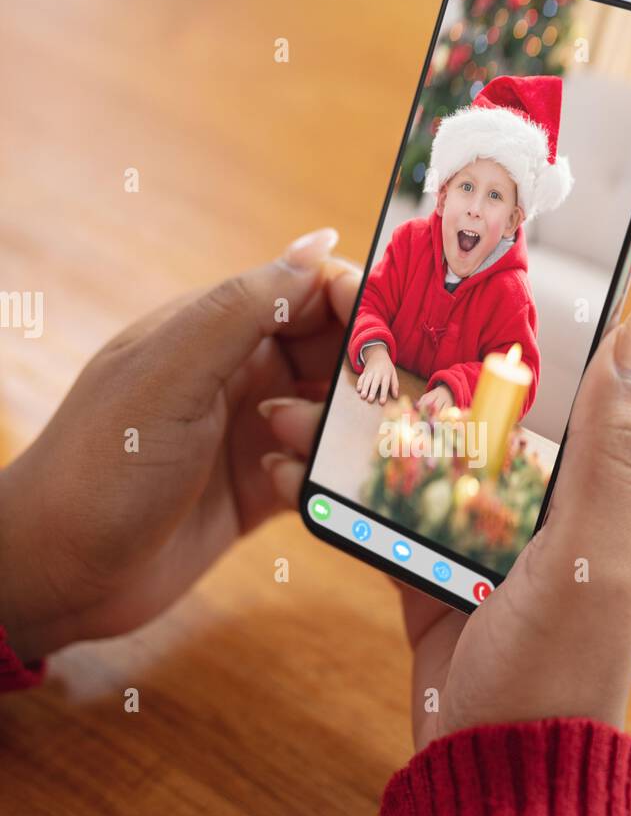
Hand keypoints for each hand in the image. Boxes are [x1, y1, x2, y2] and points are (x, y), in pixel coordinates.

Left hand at [0, 229, 359, 659]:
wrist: (60, 573)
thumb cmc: (102, 465)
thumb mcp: (172, 375)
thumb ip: (244, 309)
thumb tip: (318, 242)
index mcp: (214, 329)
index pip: (309, 290)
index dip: (356, 305)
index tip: (384, 340)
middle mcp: (237, 373)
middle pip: (333, 353)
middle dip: (358, 376)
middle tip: (369, 406)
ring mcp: (249, 431)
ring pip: (332, 414)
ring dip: (331, 432)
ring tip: (285, 448)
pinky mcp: (259, 489)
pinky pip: (317, 470)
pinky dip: (315, 478)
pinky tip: (280, 489)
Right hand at [261, 302, 630, 752]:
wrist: (494, 782)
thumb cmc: (559, 668)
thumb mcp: (593, 552)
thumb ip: (610, 446)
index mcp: (586, 494)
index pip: (555, 388)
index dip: (516, 329)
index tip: (463, 268)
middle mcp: (534, 513)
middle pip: (475, 418)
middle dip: (418, 372)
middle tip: (357, 319)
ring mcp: (475, 548)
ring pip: (418, 464)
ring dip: (366, 430)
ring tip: (309, 393)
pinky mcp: (425, 584)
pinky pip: (382, 523)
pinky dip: (345, 494)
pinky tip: (300, 459)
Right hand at [356, 346, 397, 403]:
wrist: (378, 356)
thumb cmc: (387, 368)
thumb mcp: (393, 374)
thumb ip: (395, 385)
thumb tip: (396, 396)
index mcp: (386, 375)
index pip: (385, 385)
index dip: (384, 394)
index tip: (382, 402)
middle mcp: (378, 374)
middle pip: (375, 383)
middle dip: (372, 391)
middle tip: (370, 400)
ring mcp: (370, 373)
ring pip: (367, 381)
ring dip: (364, 388)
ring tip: (363, 396)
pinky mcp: (364, 372)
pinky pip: (361, 377)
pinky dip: (359, 383)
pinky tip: (358, 389)